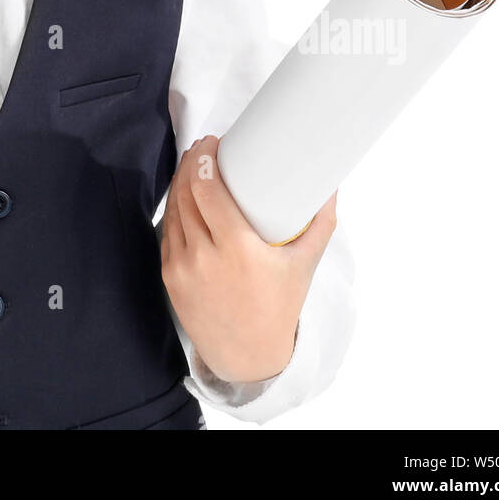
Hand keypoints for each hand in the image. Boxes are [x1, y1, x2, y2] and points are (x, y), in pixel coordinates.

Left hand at [159, 134, 337, 383]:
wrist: (248, 357)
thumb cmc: (279, 307)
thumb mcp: (304, 265)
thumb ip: (319, 222)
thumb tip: (330, 185)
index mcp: (237, 249)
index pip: (206, 188)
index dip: (204, 158)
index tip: (212, 143)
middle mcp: (203, 256)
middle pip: (186, 191)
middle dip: (192, 163)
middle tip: (205, 149)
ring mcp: (182, 267)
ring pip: (174, 208)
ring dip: (180, 182)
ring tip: (194, 166)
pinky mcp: (169, 276)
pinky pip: (168, 230)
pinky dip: (175, 208)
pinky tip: (184, 196)